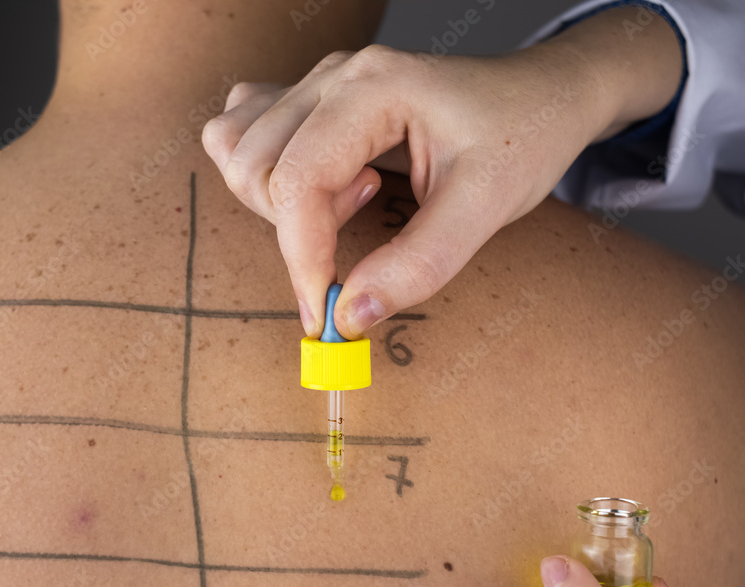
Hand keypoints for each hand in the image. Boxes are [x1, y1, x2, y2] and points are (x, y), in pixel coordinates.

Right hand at [202, 8, 680, 338]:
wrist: (544, 95)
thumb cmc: (523, 136)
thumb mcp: (486, 206)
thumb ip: (419, 264)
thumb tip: (349, 316)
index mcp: (373, 87)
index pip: (298, 180)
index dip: (303, 259)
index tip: (324, 315)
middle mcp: (332, 76)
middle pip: (256, 168)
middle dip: (295, 231)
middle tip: (365, 229)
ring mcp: (315, 82)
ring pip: (238, 151)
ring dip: (278, 202)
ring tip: (355, 196)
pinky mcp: (308, 98)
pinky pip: (243, 135)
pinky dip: (265, 177)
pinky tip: (327, 182)